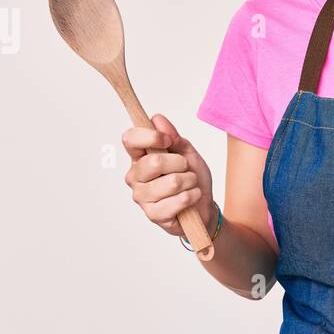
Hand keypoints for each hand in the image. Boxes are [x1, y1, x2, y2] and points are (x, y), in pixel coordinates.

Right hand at [122, 113, 215, 236]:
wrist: (203, 206)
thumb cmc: (192, 179)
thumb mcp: (188, 153)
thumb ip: (174, 137)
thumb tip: (157, 119)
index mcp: (139, 157)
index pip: (130, 139)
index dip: (150, 136)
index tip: (169, 140)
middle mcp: (135, 176)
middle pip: (155, 162)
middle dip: (181, 164)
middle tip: (186, 169)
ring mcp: (141, 196)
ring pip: (171, 182)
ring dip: (189, 182)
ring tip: (189, 186)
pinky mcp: (152, 214)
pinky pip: (177, 201)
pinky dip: (191, 197)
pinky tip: (190, 199)